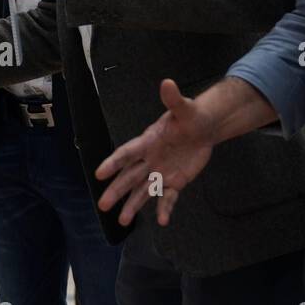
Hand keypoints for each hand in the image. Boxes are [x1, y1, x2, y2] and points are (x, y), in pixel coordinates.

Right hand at [96, 80, 216, 226]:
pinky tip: (162, 221)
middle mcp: (150, 159)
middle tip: (103, 205)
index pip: (127, 153)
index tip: (99, 173)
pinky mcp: (174, 182)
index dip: (113, 163)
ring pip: (143, 192)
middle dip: (116, 191)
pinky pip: (167, 197)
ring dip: (132, 205)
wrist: (205, 128)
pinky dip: (164, 209)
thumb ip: (173, 99)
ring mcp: (161, 172)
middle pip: (129, 177)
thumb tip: (167, 83)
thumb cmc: (191, 115)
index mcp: (148, 141)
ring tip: (122, 221)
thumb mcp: (184, 108)